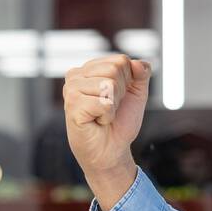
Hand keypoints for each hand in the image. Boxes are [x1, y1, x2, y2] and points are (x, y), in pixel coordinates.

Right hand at [63, 54, 150, 209]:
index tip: (118, 97)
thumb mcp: (136, 93)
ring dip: (114, 105)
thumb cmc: (120, 122)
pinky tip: (97, 122)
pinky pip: (104, 102)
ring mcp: (71, 90)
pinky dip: (108, 116)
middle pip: (115, 69)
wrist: (112, 150)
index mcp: (89, 69)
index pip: (120, 60)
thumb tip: (138, 63)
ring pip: (109, 84)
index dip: (128, 81)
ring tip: (103, 114)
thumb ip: (141, 74)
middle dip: (121, 93)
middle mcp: (76, 75)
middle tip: (111, 108)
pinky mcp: (72, 106)